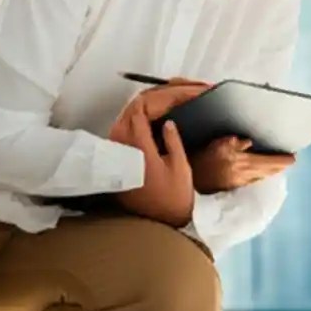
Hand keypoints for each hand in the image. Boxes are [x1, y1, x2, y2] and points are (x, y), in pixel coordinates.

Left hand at [108, 82, 208, 224]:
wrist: (156, 221)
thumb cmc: (170, 198)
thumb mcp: (179, 168)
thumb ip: (172, 140)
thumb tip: (169, 122)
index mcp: (135, 144)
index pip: (145, 104)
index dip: (168, 94)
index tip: (190, 92)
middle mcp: (121, 140)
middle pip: (139, 103)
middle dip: (165, 92)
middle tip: (191, 89)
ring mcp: (119, 145)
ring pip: (135, 110)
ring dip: (158, 100)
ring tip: (183, 96)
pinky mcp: (122, 151)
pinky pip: (133, 122)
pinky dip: (150, 112)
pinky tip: (168, 111)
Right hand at [190, 136, 295, 193]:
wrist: (192, 181)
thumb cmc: (203, 160)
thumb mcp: (218, 145)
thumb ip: (235, 143)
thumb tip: (249, 142)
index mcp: (244, 163)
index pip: (269, 161)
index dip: (282, 160)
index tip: (293, 158)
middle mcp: (246, 175)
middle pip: (268, 171)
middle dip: (280, 167)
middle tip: (289, 161)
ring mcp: (241, 182)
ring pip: (262, 176)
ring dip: (273, 172)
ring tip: (280, 167)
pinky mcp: (235, 186)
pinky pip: (254, 180)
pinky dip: (262, 175)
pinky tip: (263, 174)